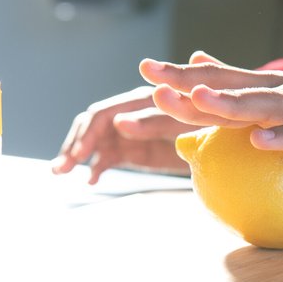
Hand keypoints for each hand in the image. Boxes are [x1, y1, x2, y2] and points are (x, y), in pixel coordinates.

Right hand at [51, 85, 195, 183]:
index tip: (79, 155)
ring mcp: (130, 132)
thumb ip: (153, 122)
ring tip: (60, 173)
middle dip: (75, 145)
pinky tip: (91, 180)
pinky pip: (108, 157)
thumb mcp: (183, 125)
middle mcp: (130, 113)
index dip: (87, 133)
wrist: (222, 144)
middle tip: (60, 169)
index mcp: (139, 101)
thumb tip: (118, 122)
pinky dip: (97, 167)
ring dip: (77, 156)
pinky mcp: (133, 150)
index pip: (103, 114)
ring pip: (95, 142)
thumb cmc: (208, 127)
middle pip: (92, 127)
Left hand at [139, 54, 282, 165]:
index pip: (218, 78)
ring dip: (229, 102)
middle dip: (189, 83)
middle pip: (230, 86)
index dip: (181, 75)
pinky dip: (282, 138)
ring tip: (196, 99)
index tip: (143, 69)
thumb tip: (200, 69)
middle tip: (150, 78)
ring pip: (263, 105)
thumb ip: (244, 88)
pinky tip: (258, 141)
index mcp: (269, 87)